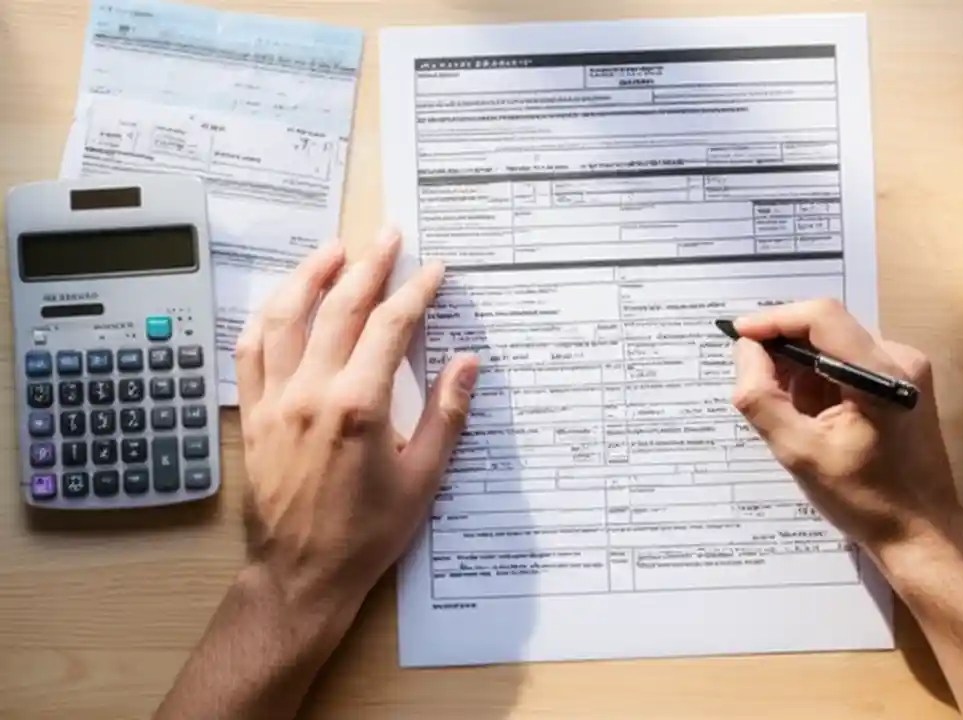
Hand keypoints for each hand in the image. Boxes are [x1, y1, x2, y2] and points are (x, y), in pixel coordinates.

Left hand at [234, 228, 478, 616]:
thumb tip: (469, 363)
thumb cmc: (368, 534)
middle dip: (368, 264)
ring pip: (286, 317)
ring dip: (309, 276)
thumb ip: (447, 415)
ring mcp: (275, 401)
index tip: (434, 269)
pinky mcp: (253, 416)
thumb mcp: (424, 478)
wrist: (302, 575)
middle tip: (388, 236)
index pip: (390, 326)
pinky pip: (251, 351)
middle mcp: (312, 393)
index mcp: (359, 407)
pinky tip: (282, 302)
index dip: (415, 291)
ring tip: (333, 250)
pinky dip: (266, 317)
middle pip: (339, 307)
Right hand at [729, 299, 957, 550]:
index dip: (774, 320)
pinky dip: (822, 381)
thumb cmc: (864, 501)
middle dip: (784, 349)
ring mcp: (907, 371)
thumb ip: (763, 398)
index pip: (821, 317)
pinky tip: (812, 417)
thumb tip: (744, 352)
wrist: (922, 534)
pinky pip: (850, 364)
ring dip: (802, 369)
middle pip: (828, 328)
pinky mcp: (904, 385)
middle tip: (753, 381)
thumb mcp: (799, 454)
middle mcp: (900, 359)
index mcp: (881, 373)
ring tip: (786, 411)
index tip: (737, 336)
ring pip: (836, 346)